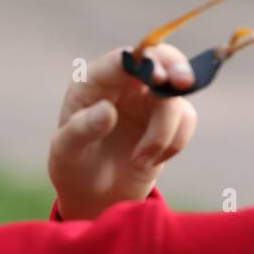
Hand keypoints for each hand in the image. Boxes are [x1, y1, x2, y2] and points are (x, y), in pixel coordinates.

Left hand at [48, 45, 197, 220]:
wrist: (93, 195)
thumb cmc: (72, 166)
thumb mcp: (67, 151)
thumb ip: (82, 129)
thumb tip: (107, 111)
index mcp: (94, 82)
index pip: (123, 60)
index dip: (144, 62)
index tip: (158, 77)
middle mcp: (123, 83)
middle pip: (160, 58)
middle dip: (175, 67)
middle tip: (184, 83)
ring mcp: (147, 99)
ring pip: (175, 96)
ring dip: (164, 132)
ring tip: (140, 162)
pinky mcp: (167, 119)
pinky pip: (186, 119)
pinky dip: (174, 143)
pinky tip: (149, 162)